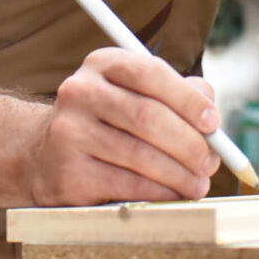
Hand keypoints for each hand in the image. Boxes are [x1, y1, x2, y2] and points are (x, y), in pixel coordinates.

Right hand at [28, 48, 221, 205]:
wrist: (45, 156)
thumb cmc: (108, 123)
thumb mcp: (137, 95)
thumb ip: (179, 94)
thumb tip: (211, 114)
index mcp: (103, 64)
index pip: (151, 74)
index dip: (188, 100)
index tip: (213, 123)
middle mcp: (81, 92)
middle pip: (148, 116)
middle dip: (189, 143)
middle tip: (211, 162)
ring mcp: (70, 132)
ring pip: (139, 154)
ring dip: (179, 174)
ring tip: (198, 183)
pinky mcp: (69, 172)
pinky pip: (125, 184)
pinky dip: (158, 191)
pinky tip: (173, 194)